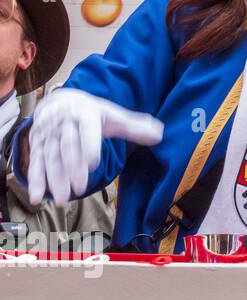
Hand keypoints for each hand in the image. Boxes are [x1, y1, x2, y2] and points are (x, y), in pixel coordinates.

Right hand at [28, 88, 163, 205]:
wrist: (62, 100)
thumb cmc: (93, 112)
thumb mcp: (114, 115)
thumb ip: (135, 126)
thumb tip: (159, 134)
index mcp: (84, 114)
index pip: (87, 130)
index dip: (89, 146)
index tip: (93, 163)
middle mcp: (63, 123)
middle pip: (67, 147)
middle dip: (73, 169)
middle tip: (80, 189)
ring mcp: (47, 134)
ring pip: (50, 158)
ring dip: (54, 180)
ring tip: (62, 199)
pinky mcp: (36, 144)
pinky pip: (35, 163)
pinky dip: (35, 181)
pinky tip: (37, 197)